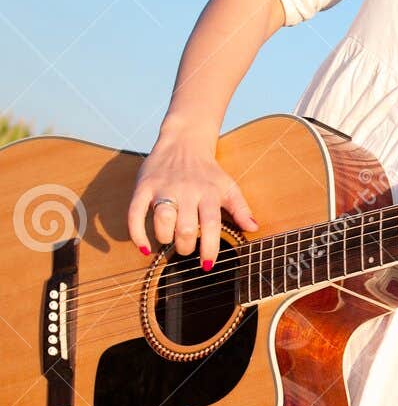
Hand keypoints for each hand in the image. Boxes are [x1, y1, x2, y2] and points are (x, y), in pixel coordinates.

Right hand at [128, 127, 258, 266]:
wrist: (183, 142)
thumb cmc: (208, 171)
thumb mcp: (228, 186)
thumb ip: (241, 208)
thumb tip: (254, 228)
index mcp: (209, 193)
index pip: (211, 224)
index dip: (209, 248)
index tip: (207, 264)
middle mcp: (186, 191)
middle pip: (186, 227)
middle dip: (186, 247)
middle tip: (187, 249)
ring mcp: (163, 188)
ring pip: (162, 219)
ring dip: (165, 238)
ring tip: (170, 241)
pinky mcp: (143, 187)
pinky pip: (135, 213)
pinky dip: (137, 233)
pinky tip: (144, 247)